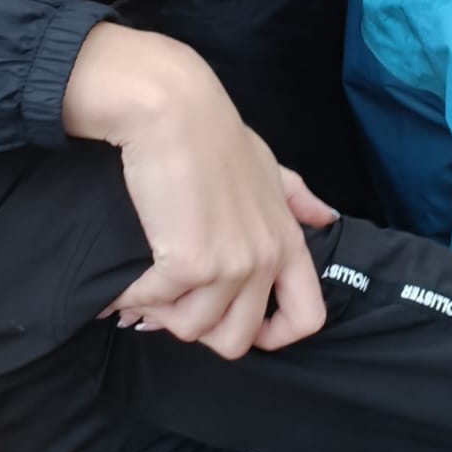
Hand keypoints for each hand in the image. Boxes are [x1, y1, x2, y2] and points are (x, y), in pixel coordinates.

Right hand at [62, 25, 336, 357]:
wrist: (175, 111)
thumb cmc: (215, 134)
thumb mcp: (268, 165)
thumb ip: (296, 198)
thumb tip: (325, 218)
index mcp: (286, 240)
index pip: (307, 317)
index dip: (274, 335)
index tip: (241, 324)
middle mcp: (265, 259)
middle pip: (236, 341)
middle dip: (200, 328)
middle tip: (176, 297)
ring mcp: (230, 265)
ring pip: (192, 330)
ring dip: (162, 313)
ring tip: (149, 280)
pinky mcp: (190, 264)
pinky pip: (155, 306)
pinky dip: (134, 296)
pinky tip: (127, 276)